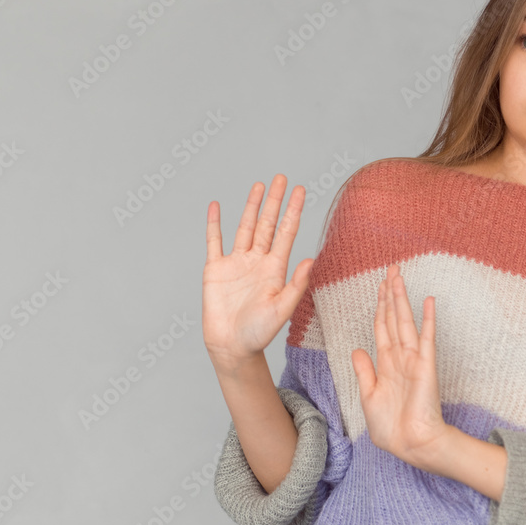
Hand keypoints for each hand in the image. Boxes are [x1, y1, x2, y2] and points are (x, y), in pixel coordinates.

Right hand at [202, 174, 314, 369]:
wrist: (232, 347)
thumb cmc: (259, 333)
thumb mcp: (282, 309)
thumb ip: (296, 285)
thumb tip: (311, 259)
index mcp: (275, 268)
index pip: (286, 232)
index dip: (293, 210)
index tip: (300, 190)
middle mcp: (257, 261)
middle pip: (267, 224)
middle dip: (275, 201)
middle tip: (282, 177)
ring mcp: (236, 263)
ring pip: (245, 227)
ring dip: (252, 206)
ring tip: (259, 185)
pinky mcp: (215, 270)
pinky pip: (214, 241)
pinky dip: (214, 224)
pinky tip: (216, 206)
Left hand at [351, 264, 449, 469]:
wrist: (411, 445)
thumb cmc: (392, 427)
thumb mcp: (369, 397)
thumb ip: (364, 372)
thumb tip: (357, 350)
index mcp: (386, 364)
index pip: (382, 329)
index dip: (380, 307)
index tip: (380, 287)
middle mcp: (400, 357)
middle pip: (393, 318)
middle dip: (390, 294)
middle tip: (390, 269)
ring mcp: (414, 360)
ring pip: (405, 322)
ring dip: (402, 299)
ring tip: (398, 276)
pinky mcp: (426, 366)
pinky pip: (427, 338)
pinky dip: (428, 319)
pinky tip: (427, 300)